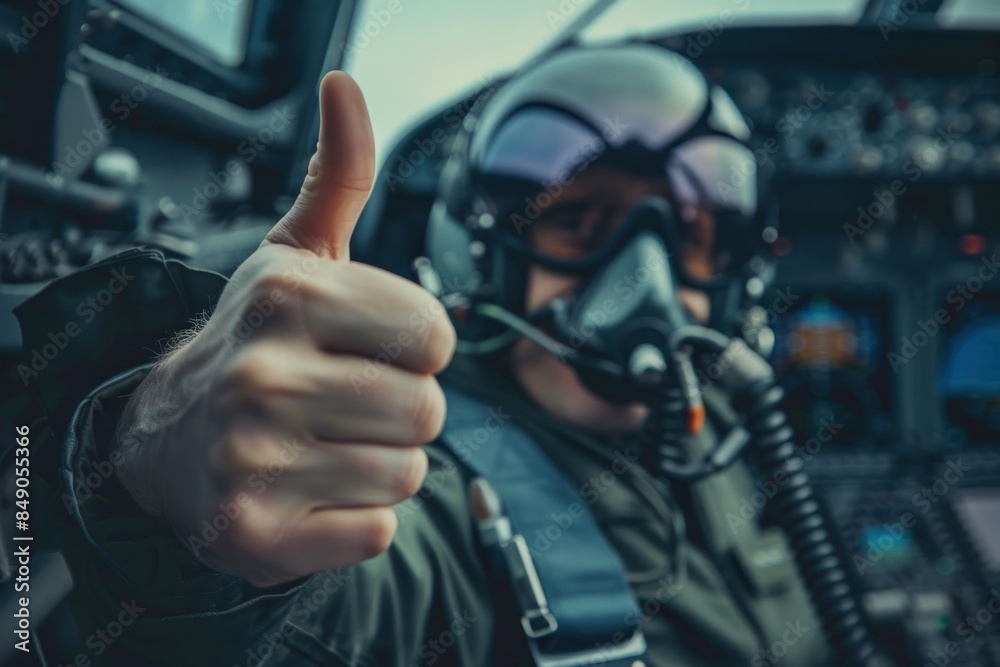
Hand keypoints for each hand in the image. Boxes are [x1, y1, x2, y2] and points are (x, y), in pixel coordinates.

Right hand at [113, 72, 455, 586]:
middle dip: (401, 408)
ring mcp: (253, 458)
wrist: (168, 438)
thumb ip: (338, 176)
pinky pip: (376, 530)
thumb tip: (345, 89)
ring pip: (408, 473)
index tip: (370, 348)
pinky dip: (355, 515)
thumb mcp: (294, 254)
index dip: (416, 348)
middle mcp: (263, 374)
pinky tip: (308, 487)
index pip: (438, 335)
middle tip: (344, 401)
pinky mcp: (256, 532)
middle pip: (429, 409)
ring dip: (379, 462)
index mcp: (288, 296)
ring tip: (324, 443)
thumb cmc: (257, 340)